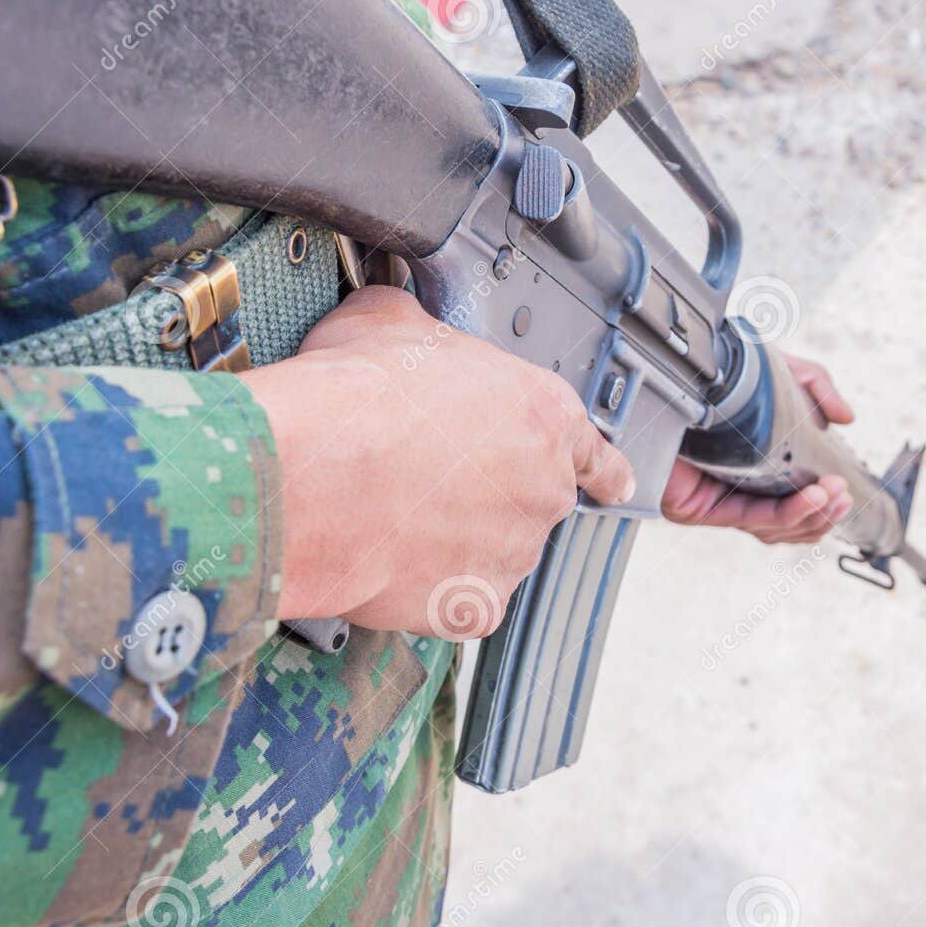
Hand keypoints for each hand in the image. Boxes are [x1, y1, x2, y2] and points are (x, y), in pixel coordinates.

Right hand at [241, 286, 634, 637]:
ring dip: (453, 541)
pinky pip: (457, 600)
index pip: (596, 452)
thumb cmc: (356, 397)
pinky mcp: (475, 605)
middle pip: (531, 501)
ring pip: (492, 553)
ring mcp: (514, 551)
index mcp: (543, 414)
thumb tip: (400, 323)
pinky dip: (427, 588)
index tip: (612, 485)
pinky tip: (388, 556)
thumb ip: (419, 329)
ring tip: (390, 512)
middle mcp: (544, 488)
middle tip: (423, 479)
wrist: (312, 472)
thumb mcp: (388, 322)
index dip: (602, 469)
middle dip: (486, 497)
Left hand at [661, 353, 855, 544]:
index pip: (788, 508)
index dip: (820, 508)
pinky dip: (787, 511)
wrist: (677, 366)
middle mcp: (730, 491)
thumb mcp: (780, 373)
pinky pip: (749, 517)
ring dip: (811, 516)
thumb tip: (848, 418)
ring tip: (833, 496)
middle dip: (821, 516)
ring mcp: (713, 502)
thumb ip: (817, 389)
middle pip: (784, 525)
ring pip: (771, 528)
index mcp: (749, 470)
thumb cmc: (721, 372)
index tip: (844, 491)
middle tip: (843, 497)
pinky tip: (812, 498)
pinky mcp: (694, 507)